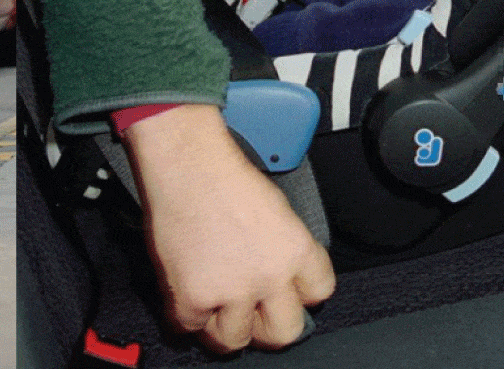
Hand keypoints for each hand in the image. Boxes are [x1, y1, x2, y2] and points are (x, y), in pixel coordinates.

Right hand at [121, 104, 334, 352]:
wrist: (184, 162)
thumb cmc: (222, 172)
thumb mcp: (276, 207)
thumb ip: (282, 247)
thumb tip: (278, 278)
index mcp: (296, 250)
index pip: (319, 293)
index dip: (298, 293)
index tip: (283, 291)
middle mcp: (270, 275)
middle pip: (283, 332)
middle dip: (265, 326)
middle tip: (250, 314)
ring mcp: (230, 290)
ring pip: (234, 341)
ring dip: (223, 327)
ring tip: (212, 307)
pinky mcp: (191, 298)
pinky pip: (189, 328)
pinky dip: (184, 315)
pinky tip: (184, 296)